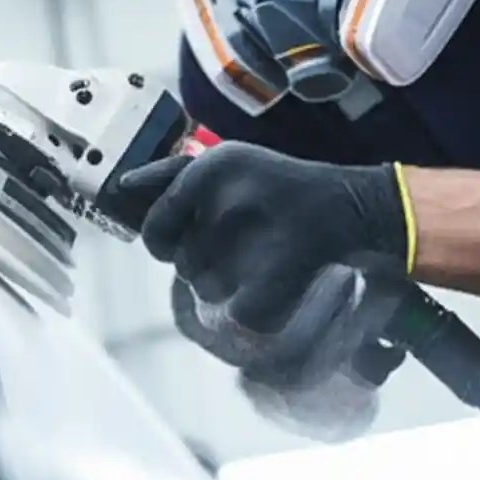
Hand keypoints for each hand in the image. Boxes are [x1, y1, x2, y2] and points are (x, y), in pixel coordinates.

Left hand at [121, 142, 413, 384]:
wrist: (358, 208)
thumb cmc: (282, 187)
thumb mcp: (228, 164)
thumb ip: (171, 176)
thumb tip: (121, 188)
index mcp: (211, 167)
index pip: (155, 227)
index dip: (165, 244)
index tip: (188, 240)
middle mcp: (228, 196)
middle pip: (184, 266)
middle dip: (204, 265)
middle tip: (242, 248)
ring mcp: (256, 235)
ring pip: (209, 291)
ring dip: (229, 288)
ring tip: (261, 261)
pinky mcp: (279, 273)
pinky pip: (241, 315)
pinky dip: (256, 312)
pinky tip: (275, 288)